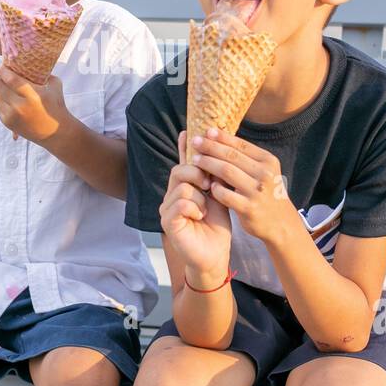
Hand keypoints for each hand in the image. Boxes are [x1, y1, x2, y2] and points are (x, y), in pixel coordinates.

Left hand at [0, 64, 66, 142]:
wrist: (55, 132)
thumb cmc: (56, 107)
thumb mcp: (54, 86)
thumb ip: (43, 74)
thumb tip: (31, 65)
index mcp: (32, 95)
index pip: (11, 79)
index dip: (3, 71)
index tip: (0, 66)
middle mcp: (20, 106)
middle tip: (0, 74)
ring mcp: (12, 116)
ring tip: (4, 86)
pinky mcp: (8, 123)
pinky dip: (1, 101)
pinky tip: (7, 98)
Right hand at [160, 129, 231, 285]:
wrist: (214, 254)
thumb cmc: (216, 226)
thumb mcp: (218, 196)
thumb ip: (213, 177)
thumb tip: (218, 152)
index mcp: (185, 187)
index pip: (182, 163)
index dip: (184, 148)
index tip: (188, 131)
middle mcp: (172, 195)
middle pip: (180, 170)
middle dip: (198, 173)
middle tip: (209, 184)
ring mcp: (167, 208)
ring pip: (182, 186)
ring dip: (199, 196)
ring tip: (205, 209)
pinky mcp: (168, 222)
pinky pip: (179, 203)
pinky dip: (194, 207)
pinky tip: (200, 216)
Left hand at [188, 127, 300, 244]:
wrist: (280, 222)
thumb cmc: (265, 193)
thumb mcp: (263, 172)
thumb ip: (246, 158)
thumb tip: (220, 137)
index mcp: (268, 161)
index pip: (241, 145)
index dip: (222, 137)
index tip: (207, 130)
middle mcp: (264, 174)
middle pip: (231, 156)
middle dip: (211, 147)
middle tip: (195, 141)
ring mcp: (257, 191)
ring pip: (226, 171)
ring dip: (208, 164)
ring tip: (195, 160)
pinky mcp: (249, 208)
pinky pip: (225, 195)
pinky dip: (215, 188)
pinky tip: (208, 185)